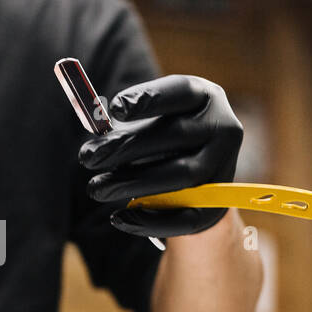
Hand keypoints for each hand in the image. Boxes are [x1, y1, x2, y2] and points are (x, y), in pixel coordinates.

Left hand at [78, 74, 242, 237]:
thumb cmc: (162, 140)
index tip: (115, 109)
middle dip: (126, 148)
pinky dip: (149, 220)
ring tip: (96, 187)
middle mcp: (223, 129)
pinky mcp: (216, 207)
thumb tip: (94, 136)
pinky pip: (184, 218)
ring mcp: (223, 169)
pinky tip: (118, 218)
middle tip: (87, 157)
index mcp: (206, 98)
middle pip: (176, 135)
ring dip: (133, 183)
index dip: (149, 98)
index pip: (182, 92)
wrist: (197, 180)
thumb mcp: (147, 122)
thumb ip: (122, 126)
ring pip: (180, 175)